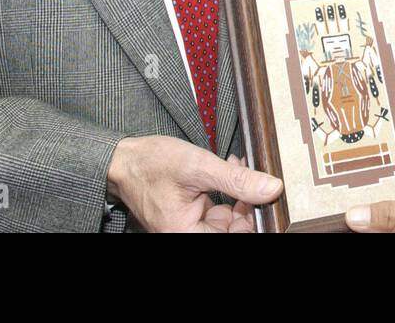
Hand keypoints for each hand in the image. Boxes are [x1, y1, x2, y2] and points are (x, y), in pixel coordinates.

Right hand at [106, 136, 281, 231]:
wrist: (122, 159)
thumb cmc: (149, 164)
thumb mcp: (198, 167)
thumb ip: (236, 180)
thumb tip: (271, 189)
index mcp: (184, 234)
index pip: (233, 236)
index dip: (253, 219)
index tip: (265, 195)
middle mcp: (186, 234)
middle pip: (232, 230)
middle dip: (247, 203)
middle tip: (252, 174)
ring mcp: (188, 225)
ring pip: (227, 219)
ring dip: (238, 194)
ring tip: (238, 166)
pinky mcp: (189, 214)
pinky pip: (216, 210)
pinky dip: (226, 190)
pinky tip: (229, 169)